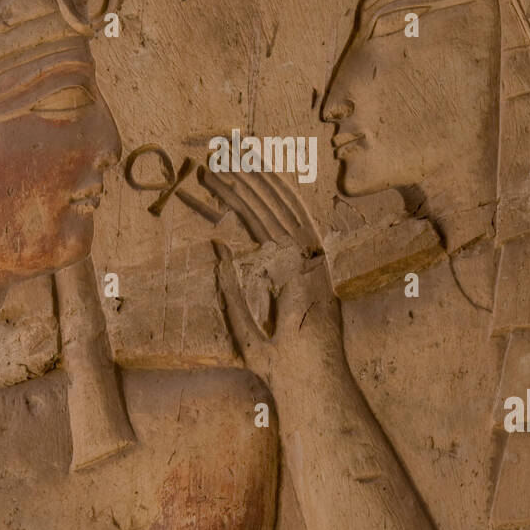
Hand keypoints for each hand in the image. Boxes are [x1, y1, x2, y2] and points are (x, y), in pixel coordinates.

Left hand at [201, 169, 340, 384]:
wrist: (305, 378)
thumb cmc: (275, 360)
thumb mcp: (241, 319)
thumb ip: (230, 287)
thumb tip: (215, 248)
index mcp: (284, 268)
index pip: (260, 221)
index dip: (241, 193)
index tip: (219, 171)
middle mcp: (298, 256)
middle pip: (268, 207)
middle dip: (244, 177)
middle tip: (219, 150)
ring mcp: (308, 258)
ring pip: (276, 208)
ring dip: (252, 180)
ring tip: (226, 156)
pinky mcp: (314, 262)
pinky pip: (291, 220)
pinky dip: (277, 195)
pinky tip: (257, 174)